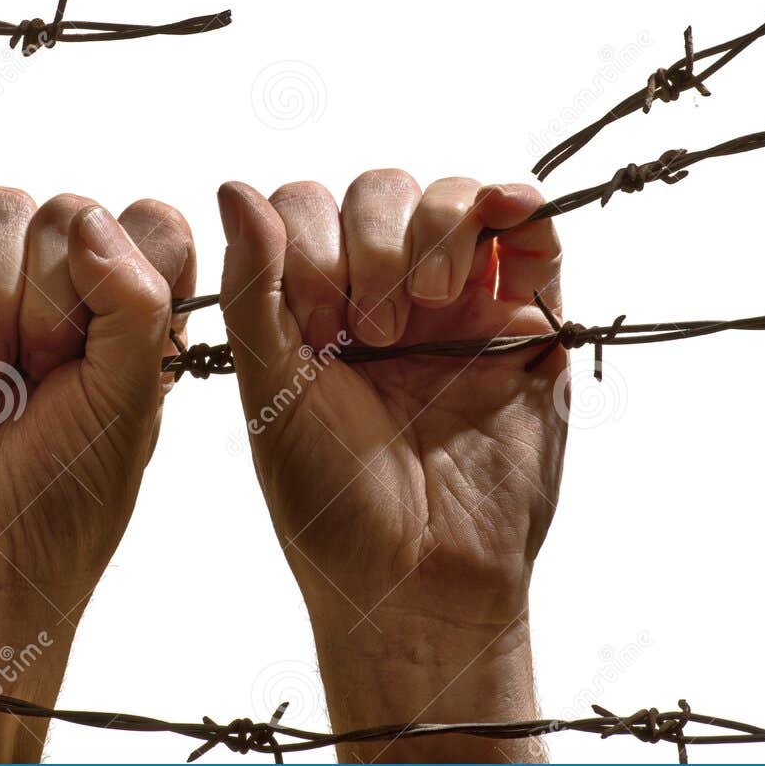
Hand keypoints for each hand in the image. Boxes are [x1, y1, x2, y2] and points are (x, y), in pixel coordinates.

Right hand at [0, 188, 193, 761]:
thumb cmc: (64, 493)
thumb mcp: (132, 400)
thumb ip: (136, 303)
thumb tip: (87, 222)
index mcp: (131, 305)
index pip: (152, 222)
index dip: (133, 266)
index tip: (110, 344)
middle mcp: (60, 283)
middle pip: (71, 212)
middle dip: (56, 304)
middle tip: (40, 380)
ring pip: (0, 208)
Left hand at [216, 173, 566, 760]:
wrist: (417, 579)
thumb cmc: (330, 498)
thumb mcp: (271, 386)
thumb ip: (254, 284)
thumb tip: (230, 185)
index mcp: (312, 305)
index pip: (307, 206)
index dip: (311, 243)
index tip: (318, 322)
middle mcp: (384, 292)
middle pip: (380, 191)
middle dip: (373, 244)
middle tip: (376, 329)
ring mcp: (459, 304)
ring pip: (452, 200)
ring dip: (437, 231)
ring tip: (428, 309)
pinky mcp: (527, 322)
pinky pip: (533, 236)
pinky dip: (522, 207)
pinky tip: (505, 211)